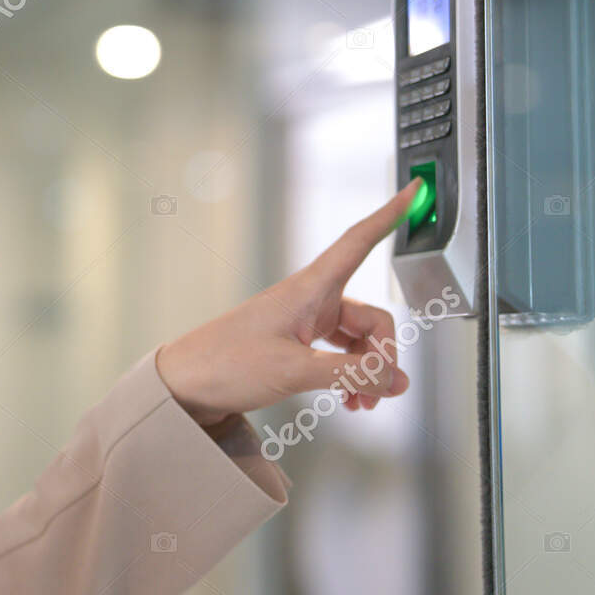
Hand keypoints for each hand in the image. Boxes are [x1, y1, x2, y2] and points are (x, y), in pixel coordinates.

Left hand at [155, 179, 422, 428]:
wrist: (182, 385)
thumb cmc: (222, 364)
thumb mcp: (294, 369)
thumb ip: (352, 375)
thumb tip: (395, 380)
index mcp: (308, 289)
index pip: (358, 241)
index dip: (388, 216)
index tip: (412, 192)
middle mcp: (308, 302)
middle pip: (372, 317)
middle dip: (382, 354)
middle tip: (377, 389)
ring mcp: (302, 325)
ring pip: (358, 342)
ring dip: (367, 372)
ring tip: (362, 401)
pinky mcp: (295, 347)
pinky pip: (339, 357)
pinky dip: (350, 378)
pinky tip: (349, 399)